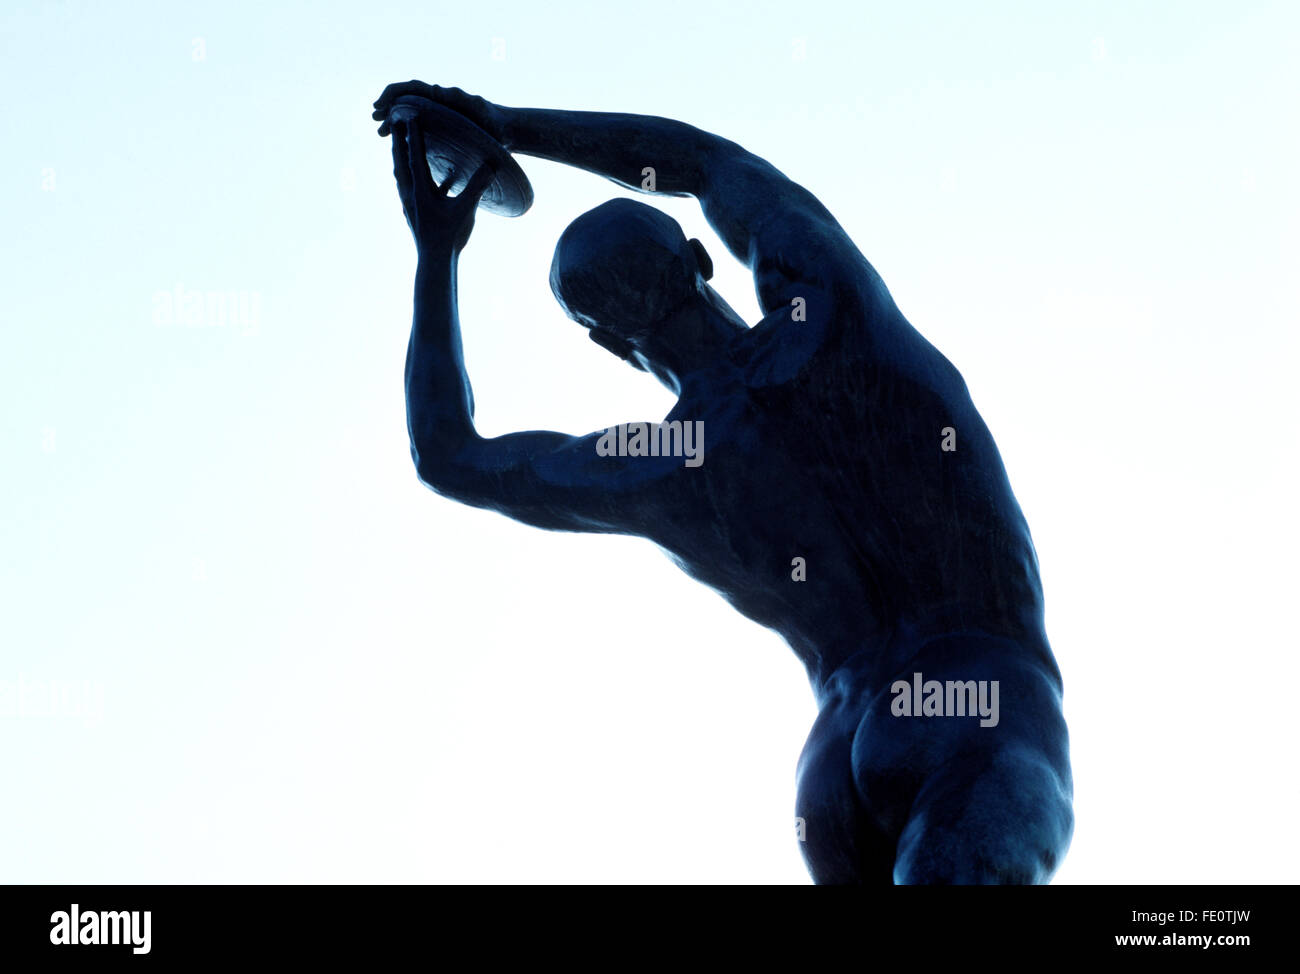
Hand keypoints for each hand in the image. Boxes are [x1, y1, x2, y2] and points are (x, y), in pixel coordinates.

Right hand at [373, 82, 509, 146]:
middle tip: (375, 122)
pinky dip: (409, 133)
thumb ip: (459, 98)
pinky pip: (422, 128)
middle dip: (389, 109)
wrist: (508, 131)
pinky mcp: (446, 130)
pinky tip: (401, 144)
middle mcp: (439, 104)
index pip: (411, 88)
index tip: (378, 106)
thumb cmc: (495, 121)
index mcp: (442, 97)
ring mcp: (441, 117)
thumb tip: (436, 89)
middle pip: (407, 101)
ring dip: (396, 122)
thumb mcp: (478, 109)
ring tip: (382, 134)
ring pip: (412, 115)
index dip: (392, 95)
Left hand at [391, 120, 497, 256]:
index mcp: (420, 191)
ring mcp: (409, 204)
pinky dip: (414, 177)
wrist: (435, 262)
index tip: (409, 115)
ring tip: (401, 145)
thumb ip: (477, 186)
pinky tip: (426, 178)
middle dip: (398, 141)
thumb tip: (491, 165)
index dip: (413, 135)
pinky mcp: (413, 212)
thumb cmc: (450, 237)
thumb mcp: (466, 209)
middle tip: (394, 122)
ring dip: (401, 157)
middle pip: (400, 162)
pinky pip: (411, 188)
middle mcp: (410, 195)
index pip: (415, 157)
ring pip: (401, 175)